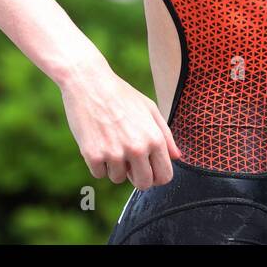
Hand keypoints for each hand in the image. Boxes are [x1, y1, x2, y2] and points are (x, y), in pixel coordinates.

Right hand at [59, 66, 181, 189]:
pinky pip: (98, 174)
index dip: (157, 176)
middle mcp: (137, 148)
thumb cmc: (121, 94)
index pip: (164, 176)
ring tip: (110, 142)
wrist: (88, 83)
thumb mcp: (149, 109)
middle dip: (136, 177)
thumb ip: (166, 135)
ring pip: (117, 179)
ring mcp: (115, 153)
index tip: (148, 169)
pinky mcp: (93, 155)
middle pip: (143, 184)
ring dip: (114, 167)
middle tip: (128, 163)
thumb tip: (177, 157)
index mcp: (154, 138)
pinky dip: (97, 163)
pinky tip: (96, 141)